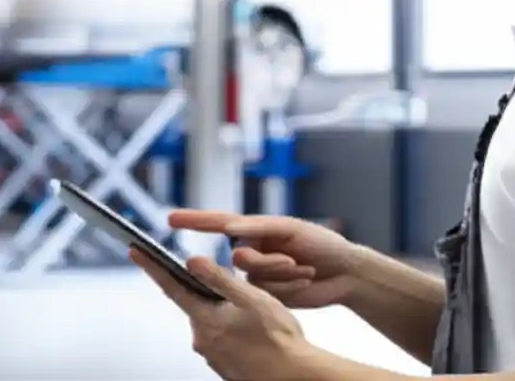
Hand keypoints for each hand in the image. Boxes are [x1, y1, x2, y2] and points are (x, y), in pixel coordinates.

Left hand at [129, 247, 314, 380]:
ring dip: (226, 313)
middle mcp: (202, 340)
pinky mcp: (222, 365)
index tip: (135, 251)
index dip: (152, 267)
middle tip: (242, 293)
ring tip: (257, 318)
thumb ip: (220, 278)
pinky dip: (233, 330)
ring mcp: (211, 355)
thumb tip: (192, 261)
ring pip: (212, 321)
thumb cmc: (278, 339)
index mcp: (205, 320)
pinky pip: (222, 338)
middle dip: (211, 292)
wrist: (294, 376)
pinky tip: (255, 333)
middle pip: (196, 303)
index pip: (171, 287)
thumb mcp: (252, 298)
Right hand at [169, 210, 360, 309]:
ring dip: (281, 274)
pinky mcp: (266, 294)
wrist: (345, 273)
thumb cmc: (322, 243)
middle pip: (239, 258)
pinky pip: (263, 292)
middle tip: (294, 261)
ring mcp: (258, 274)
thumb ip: (260, 228)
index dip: (194, 221)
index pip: (218, 223)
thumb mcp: (293, 229)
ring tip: (305, 269)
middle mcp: (252, 250)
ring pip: (252, 278)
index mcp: (256, 229)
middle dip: (268, 262)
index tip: (169, 218)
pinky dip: (286, 284)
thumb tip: (229, 227)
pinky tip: (305, 279)